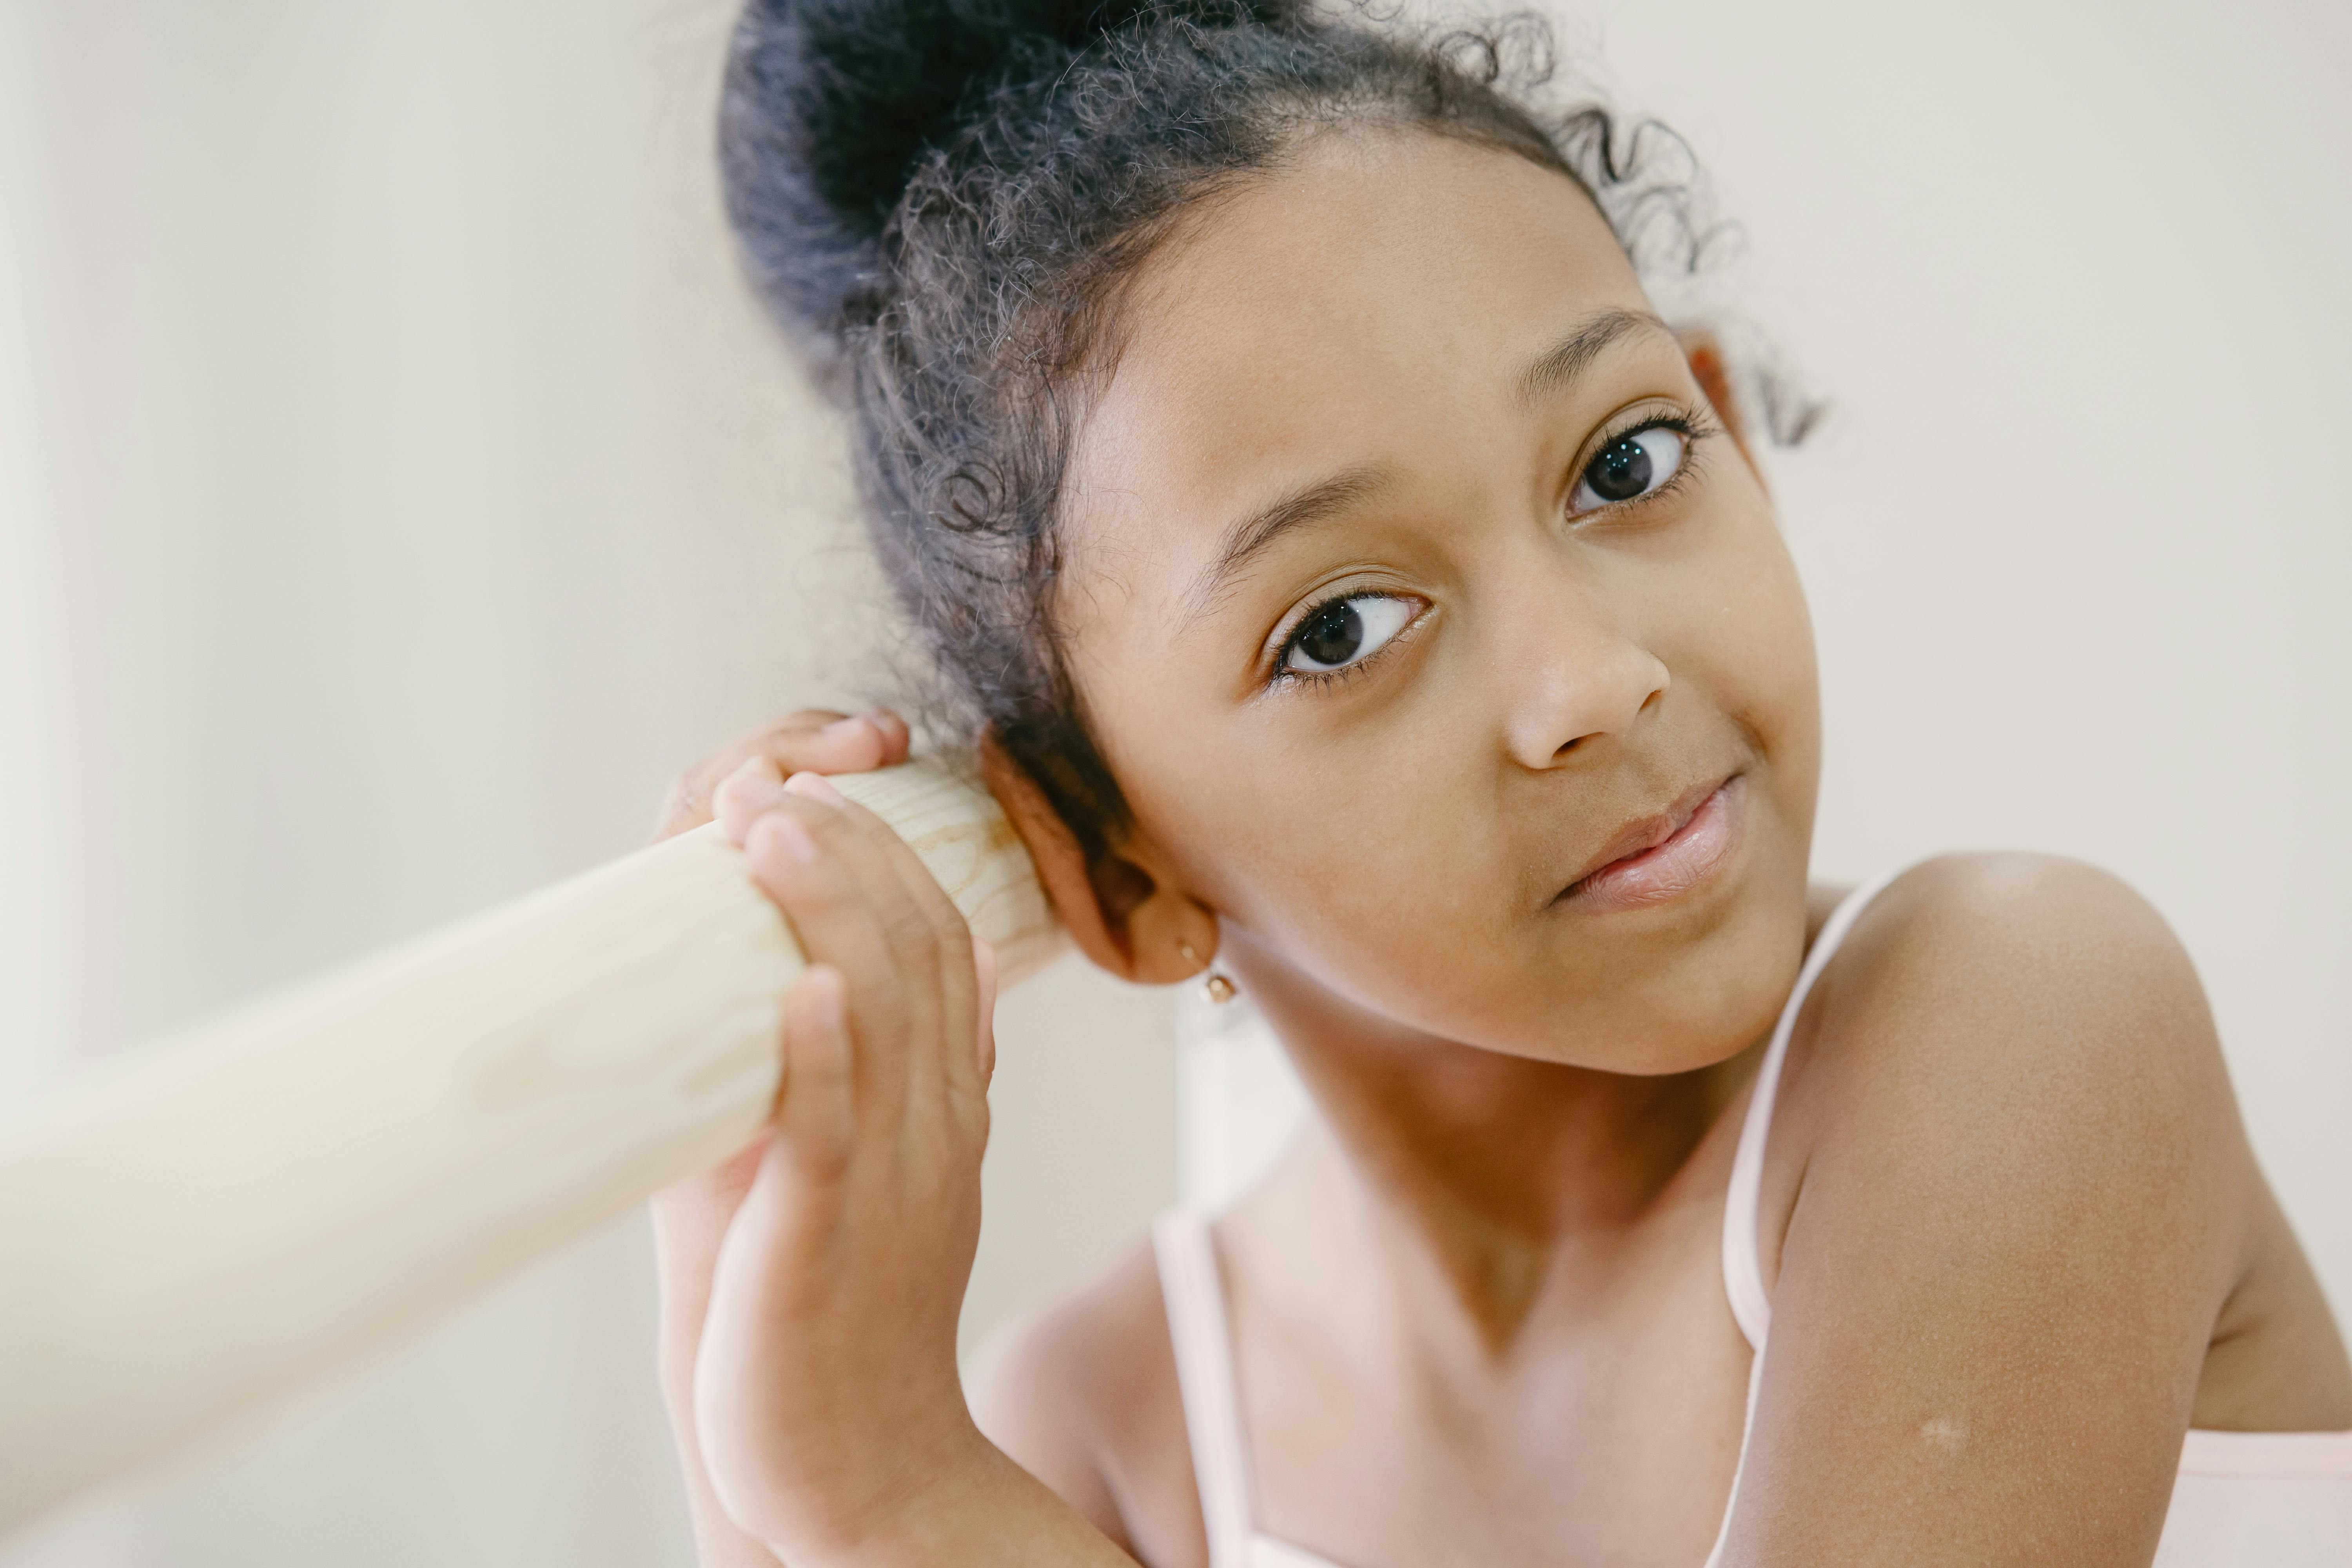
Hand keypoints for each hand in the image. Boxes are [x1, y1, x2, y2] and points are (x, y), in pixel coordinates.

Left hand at [648, 709, 914, 1567]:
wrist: (859, 1472)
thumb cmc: (830, 1316)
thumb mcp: (850, 1174)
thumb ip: (837, 1080)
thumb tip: (807, 979)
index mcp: (938, 1100)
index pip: (938, 934)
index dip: (888, 840)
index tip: (825, 769)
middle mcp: (929, 1122)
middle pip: (914, 947)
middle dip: (848, 844)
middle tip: (776, 774)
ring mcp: (889, 1178)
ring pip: (880, 1014)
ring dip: (827, 909)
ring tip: (771, 824)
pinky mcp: (827, 1241)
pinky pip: (834, 1136)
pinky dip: (821, 1057)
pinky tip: (803, 990)